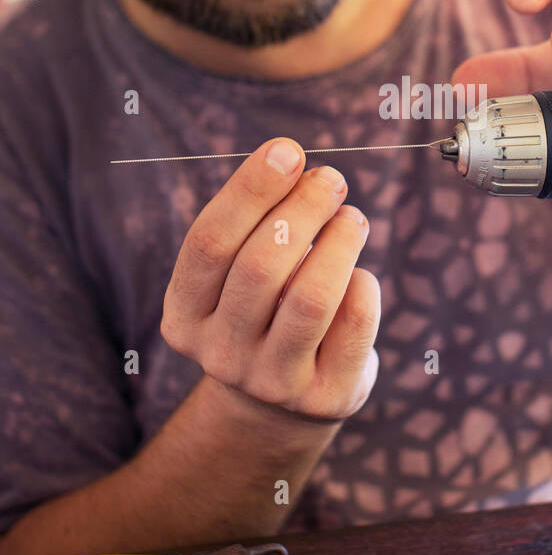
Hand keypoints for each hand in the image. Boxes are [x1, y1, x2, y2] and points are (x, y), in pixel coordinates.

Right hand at [161, 140, 379, 420]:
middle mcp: (220, 353)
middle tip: (331, 180)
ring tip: (352, 218)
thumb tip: (291, 160)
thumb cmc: (262, 310)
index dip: (249, 191)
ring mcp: (272, 382)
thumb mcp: (240, 272)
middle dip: (303, 209)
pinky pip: (352, 327)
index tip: (287, 150)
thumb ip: (257, 221)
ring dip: (339, 243)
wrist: (277, 405)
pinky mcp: (323, 397)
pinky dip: (363, 287)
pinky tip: (359, 274)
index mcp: (185, 314)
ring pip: (310, 299)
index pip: (209, 243)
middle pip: (260, 267)